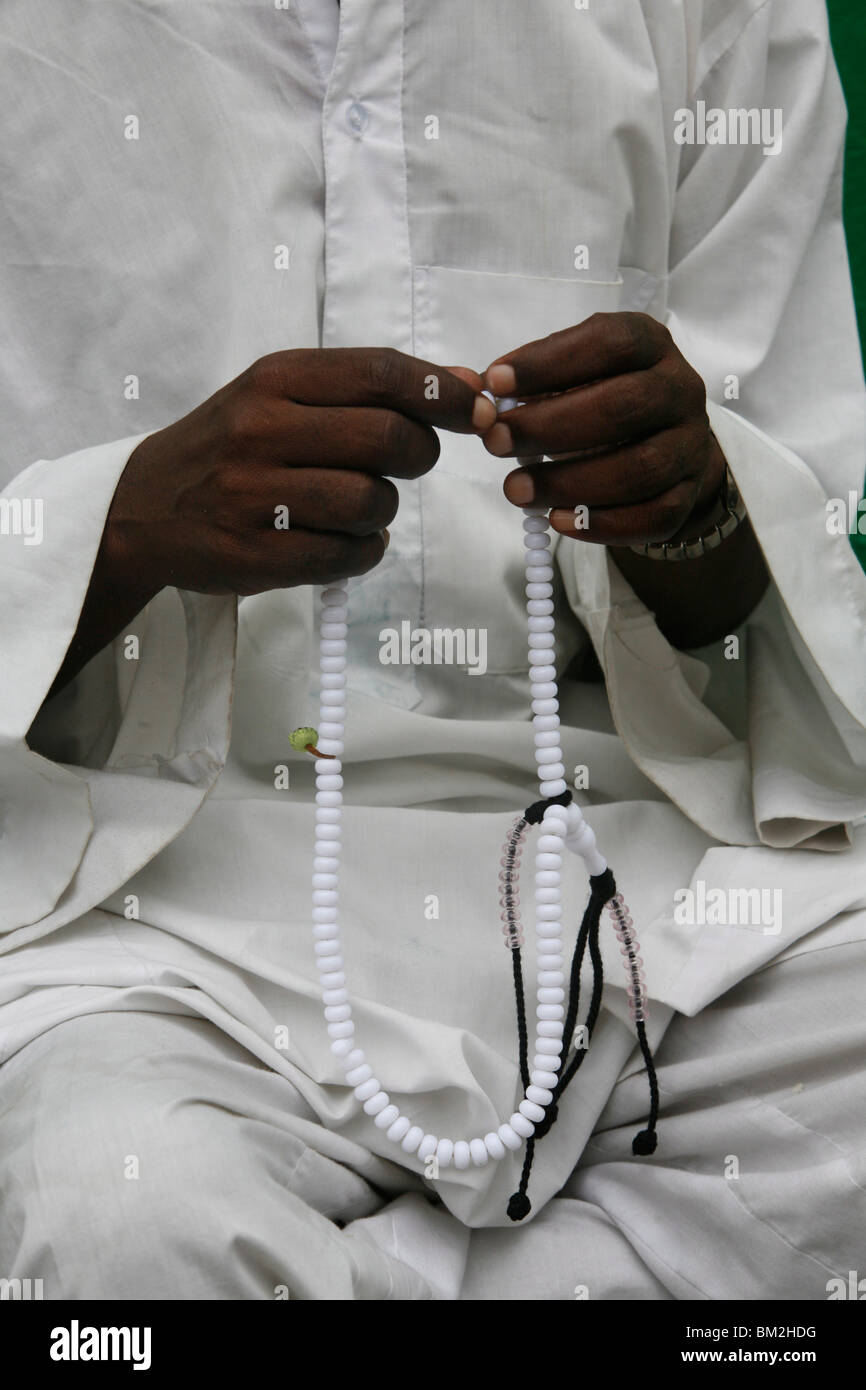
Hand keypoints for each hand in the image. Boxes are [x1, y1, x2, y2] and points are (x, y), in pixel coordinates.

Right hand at [105, 349, 494, 597]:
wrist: (142, 510)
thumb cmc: (229, 447)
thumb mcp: (280, 394)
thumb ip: (364, 387)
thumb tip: (466, 382)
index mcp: (273, 379)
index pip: (380, 372)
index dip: (443, 392)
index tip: (476, 410)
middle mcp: (261, 430)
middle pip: (389, 439)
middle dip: (419, 456)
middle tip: (407, 464)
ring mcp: (254, 497)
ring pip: (373, 502)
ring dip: (383, 511)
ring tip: (356, 506)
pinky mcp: (257, 557)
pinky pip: (348, 557)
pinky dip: (361, 553)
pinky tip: (338, 541)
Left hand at [479, 312, 726, 546]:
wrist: (667, 447)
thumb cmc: (605, 403)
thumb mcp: (576, 377)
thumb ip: (534, 382)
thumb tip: (479, 396)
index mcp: (651, 346)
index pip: (609, 342)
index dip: (549, 362)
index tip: (494, 382)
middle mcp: (680, 390)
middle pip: (623, 406)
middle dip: (550, 427)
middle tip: (494, 443)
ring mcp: (689, 446)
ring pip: (639, 469)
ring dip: (569, 482)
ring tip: (515, 489)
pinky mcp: (687, 495)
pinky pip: (652, 516)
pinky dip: (601, 524)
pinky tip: (557, 520)